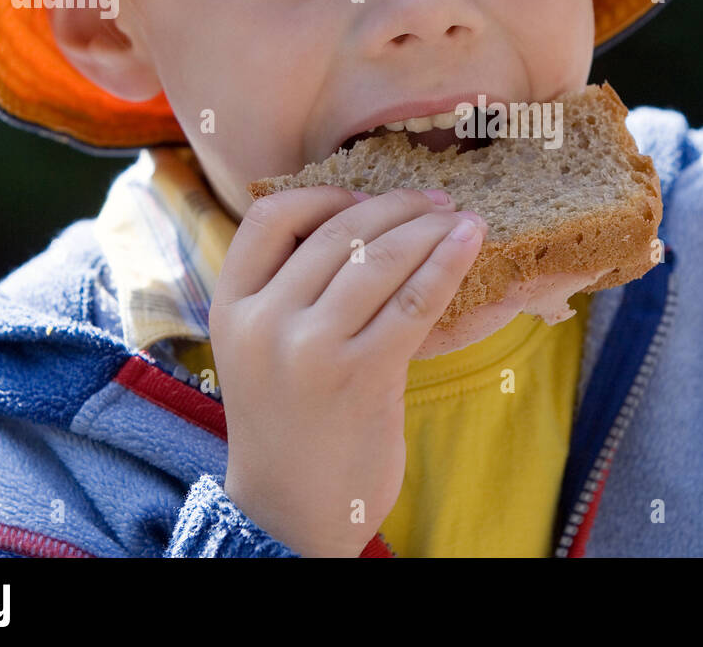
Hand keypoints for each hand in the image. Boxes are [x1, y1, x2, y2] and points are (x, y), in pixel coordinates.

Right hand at [209, 185, 485, 556]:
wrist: (291, 509)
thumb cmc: (290, 418)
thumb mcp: (260, 346)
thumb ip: (288, 288)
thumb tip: (362, 220)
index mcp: (232, 306)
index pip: (270, 217)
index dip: (325, 194)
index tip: (366, 197)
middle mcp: (266, 321)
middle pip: (338, 231)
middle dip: (396, 206)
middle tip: (435, 199)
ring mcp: (313, 349)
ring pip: (381, 258)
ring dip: (429, 227)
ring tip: (460, 217)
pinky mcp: (364, 375)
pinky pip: (415, 299)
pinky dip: (448, 261)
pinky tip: (470, 239)